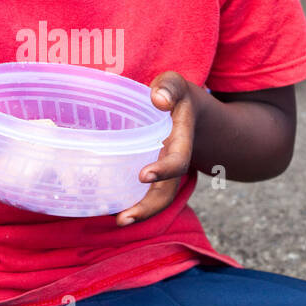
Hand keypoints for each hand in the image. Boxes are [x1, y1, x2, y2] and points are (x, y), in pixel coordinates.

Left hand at [116, 71, 198, 226]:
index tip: (143, 176)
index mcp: (181, 140)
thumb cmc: (177, 95)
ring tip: (118, 221)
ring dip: (140, 212)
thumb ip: (170, 86)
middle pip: (167, 191)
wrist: (193, 113)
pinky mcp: (153, 174)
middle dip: (148, 207)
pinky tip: (112, 208)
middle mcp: (174, 161)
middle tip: (123, 218)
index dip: (164, 170)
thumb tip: (158, 100)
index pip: (178, 160)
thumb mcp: (177, 83)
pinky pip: (146, 193)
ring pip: (157, 198)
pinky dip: (132, 202)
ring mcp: (164, 171)